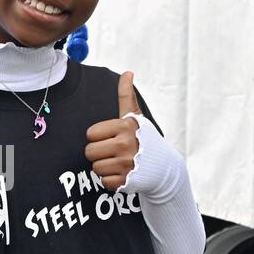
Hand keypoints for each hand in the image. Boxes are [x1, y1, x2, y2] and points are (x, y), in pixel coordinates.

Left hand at [84, 70, 141, 190]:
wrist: (163, 167)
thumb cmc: (144, 139)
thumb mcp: (135, 117)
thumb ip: (126, 95)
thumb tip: (128, 72)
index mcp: (124, 127)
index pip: (90, 134)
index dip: (99, 137)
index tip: (112, 138)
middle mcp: (125, 144)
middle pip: (89, 152)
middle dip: (99, 154)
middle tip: (114, 152)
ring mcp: (126, 164)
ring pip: (95, 168)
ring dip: (104, 167)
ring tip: (119, 163)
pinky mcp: (126, 181)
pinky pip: (104, 182)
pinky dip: (111, 180)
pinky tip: (122, 174)